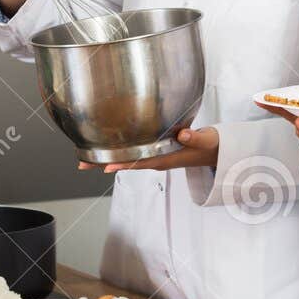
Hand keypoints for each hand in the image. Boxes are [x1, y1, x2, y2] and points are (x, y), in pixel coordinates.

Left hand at [79, 126, 219, 172]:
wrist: (217, 151)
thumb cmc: (211, 145)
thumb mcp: (206, 140)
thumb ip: (195, 137)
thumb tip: (183, 133)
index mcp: (166, 158)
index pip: (140, 162)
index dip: (122, 163)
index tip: (104, 165)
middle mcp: (157, 159)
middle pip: (127, 164)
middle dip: (104, 163)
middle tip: (81, 163)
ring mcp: (155, 156)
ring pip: (127, 160)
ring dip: (107, 158)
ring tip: (85, 157)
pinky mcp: (156, 151)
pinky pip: (134, 154)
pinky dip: (119, 151)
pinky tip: (108, 147)